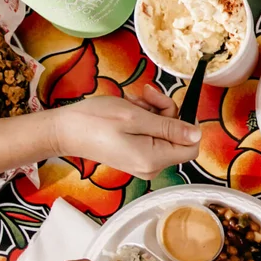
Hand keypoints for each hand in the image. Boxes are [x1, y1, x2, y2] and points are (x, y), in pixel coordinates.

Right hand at [51, 84, 200, 178]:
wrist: (64, 130)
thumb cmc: (94, 121)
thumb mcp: (135, 117)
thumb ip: (168, 126)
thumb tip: (196, 134)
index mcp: (153, 159)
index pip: (192, 147)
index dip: (189, 124)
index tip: (175, 105)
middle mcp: (151, 165)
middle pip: (178, 136)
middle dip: (165, 111)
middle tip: (148, 95)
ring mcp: (143, 161)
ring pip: (164, 130)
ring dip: (153, 111)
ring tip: (133, 102)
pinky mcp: (135, 154)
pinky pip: (151, 133)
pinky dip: (144, 117)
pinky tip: (129, 109)